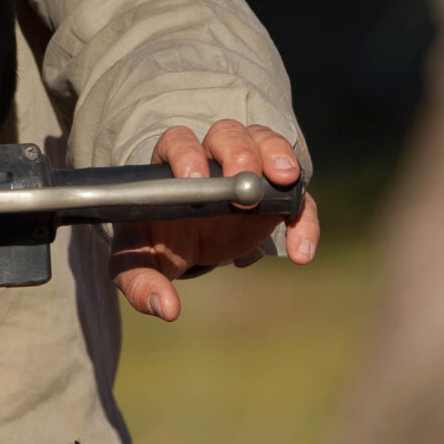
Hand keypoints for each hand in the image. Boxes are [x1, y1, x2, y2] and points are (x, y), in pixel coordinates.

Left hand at [110, 121, 319, 321]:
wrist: (183, 246)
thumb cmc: (156, 245)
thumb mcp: (140, 264)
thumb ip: (140, 283)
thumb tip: (165, 308)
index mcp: (171, 166)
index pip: (177, 142)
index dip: (186, 155)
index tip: (195, 180)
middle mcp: (210, 158)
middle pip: (226, 134)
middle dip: (238, 151)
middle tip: (245, 176)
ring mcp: (247, 173)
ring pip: (265, 144)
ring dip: (277, 155)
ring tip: (284, 179)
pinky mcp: (274, 199)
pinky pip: (297, 199)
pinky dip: (304, 220)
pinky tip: (300, 252)